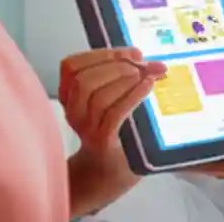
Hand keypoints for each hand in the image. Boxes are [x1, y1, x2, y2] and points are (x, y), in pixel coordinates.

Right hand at [59, 48, 166, 206]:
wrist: (110, 170)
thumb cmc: (115, 130)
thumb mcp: (110, 99)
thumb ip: (124, 77)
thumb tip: (154, 63)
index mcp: (70, 96)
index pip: (71, 66)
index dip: (102, 54)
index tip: (131, 53)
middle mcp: (73, 112)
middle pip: (84, 79)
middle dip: (116, 65)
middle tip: (141, 66)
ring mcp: (86, 129)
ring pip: (97, 96)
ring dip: (124, 79)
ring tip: (145, 77)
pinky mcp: (103, 142)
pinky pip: (114, 114)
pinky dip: (132, 96)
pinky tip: (147, 87)